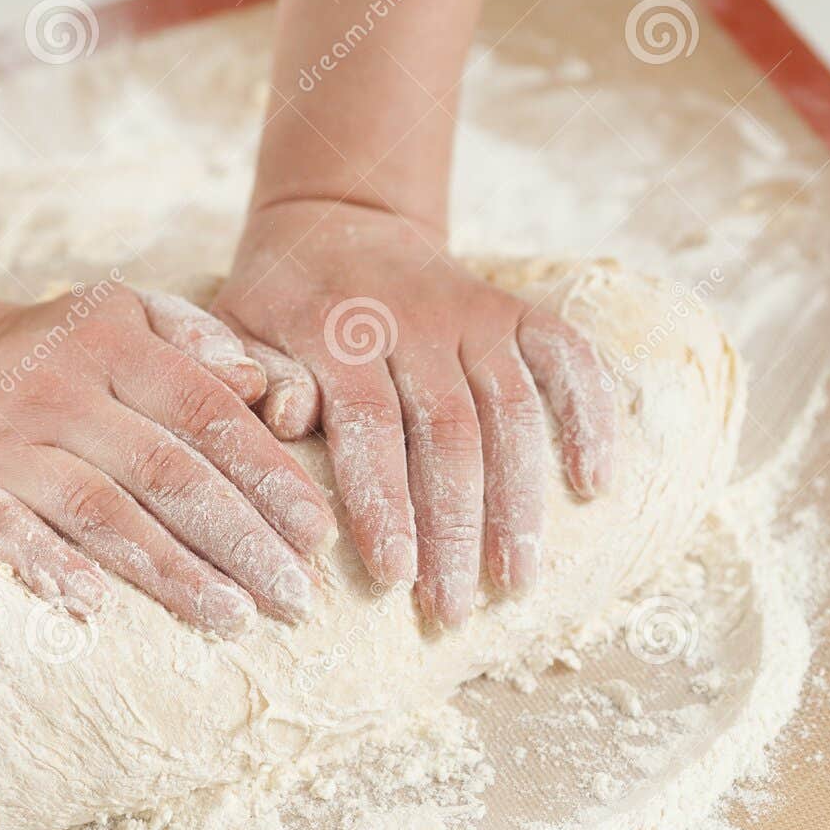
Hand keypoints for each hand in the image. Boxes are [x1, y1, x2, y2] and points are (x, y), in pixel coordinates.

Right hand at [0, 282, 336, 635]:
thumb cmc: (56, 349)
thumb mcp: (125, 312)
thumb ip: (197, 338)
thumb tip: (262, 387)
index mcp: (116, 345)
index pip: (206, 412)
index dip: (267, 474)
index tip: (318, 533)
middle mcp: (64, 392)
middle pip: (166, 471)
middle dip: (240, 539)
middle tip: (297, 598)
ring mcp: (9, 444)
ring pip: (101, 511)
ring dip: (171, 570)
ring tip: (233, 618)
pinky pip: (7, 534)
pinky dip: (50, 569)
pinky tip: (97, 609)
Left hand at [212, 199, 613, 626]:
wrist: (338, 219)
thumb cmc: (276, 303)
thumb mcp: (234, 329)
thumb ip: (252, 376)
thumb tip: (289, 415)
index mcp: (335, 331)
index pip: (369, 423)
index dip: (384, 501)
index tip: (394, 577)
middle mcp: (413, 320)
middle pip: (447, 432)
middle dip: (456, 528)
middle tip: (455, 610)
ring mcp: (472, 312)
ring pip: (511, 410)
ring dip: (519, 500)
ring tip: (518, 581)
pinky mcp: (515, 309)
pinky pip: (566, 357)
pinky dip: (589, 415)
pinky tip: (595, 483)